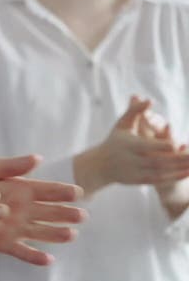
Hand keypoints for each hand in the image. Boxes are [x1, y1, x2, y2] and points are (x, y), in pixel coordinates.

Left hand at [0, 155, 85, 265]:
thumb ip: (11, 166)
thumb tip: (37, 158)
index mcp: (23, 189)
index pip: (47, 190)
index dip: (62, 191)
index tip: (77, 192)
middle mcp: (24, 210)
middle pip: (50, 212)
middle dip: (66, 214)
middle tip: (82, 216)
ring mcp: (16, 228)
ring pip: (41, 232)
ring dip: (56, 234)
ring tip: (71, 235)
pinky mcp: (5, 243)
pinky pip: (22, 251)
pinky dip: (34, 257)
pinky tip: (49, 260)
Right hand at [73, 96, 188, 195]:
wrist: (99, 166)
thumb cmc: (114, 141)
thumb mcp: (122, 124)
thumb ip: (135, 111)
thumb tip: (150, 100)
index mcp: (129, 146)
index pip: (149, 146)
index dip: (164, 146)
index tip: (179, 144)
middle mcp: (132, 161)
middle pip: (158, 161)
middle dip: (178, 159)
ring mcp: (135, 172)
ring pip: (161, 172)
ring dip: (180, 169)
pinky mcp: (138, 180)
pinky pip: (159, 180)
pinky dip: (174, 177)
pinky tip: (187, 173)